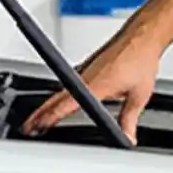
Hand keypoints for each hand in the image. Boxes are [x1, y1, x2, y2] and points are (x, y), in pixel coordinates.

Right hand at [21, 34, 162, 143]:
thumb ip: (129, 119)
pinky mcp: (89, 64)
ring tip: (38, 118)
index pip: (66, 105)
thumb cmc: (141, 58)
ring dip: (49, 103)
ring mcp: (85, 68)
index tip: (37, 127)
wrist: (143, 34)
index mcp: (95, 85)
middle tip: (28, 128)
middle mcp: (86, 76)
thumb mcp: (139, 95)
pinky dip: (62, 92)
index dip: (49, 117)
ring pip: (62, 89)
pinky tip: (62, 99)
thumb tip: (127, 137)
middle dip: (40, 114)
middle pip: (56, 98)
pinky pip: (70, 80)